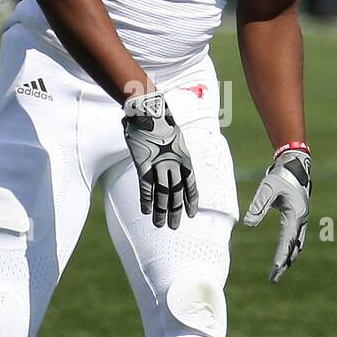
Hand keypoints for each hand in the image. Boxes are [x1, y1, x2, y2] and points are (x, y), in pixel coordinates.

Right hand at [122, 92, 197, 228]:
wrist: (150, 111)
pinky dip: (146, 201)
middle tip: (174, 225)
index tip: (192, 213)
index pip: (191, 184)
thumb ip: (173, 151)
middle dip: (175, 211)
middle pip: (176, 193)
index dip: (191, 199)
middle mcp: (174, 164)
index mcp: (184, 158)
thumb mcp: (175, 137)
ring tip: (160, 224)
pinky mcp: (144, 165)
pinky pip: (146, 188)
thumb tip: (169, 157)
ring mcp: (159, 166)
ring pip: (162, 195)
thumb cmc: (161, 121)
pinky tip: (147, 212)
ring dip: (161, 211)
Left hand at [243, 147, 310, 282]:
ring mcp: (302, 220)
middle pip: (294, 248)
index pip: (288, 240)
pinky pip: (296, 239)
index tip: (275, 269)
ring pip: (297, 245)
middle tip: (273, 279)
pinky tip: (283, 258)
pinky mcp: (299, 218)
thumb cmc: (280, 176)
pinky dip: (290, 250)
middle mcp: (301, 220)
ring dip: (288, 260)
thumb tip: (248, 224)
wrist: (295, 165)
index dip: (281, 256)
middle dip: (284, 264)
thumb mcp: (267, 188)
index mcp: (295, 215)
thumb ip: (258, 206)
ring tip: (277, 273)